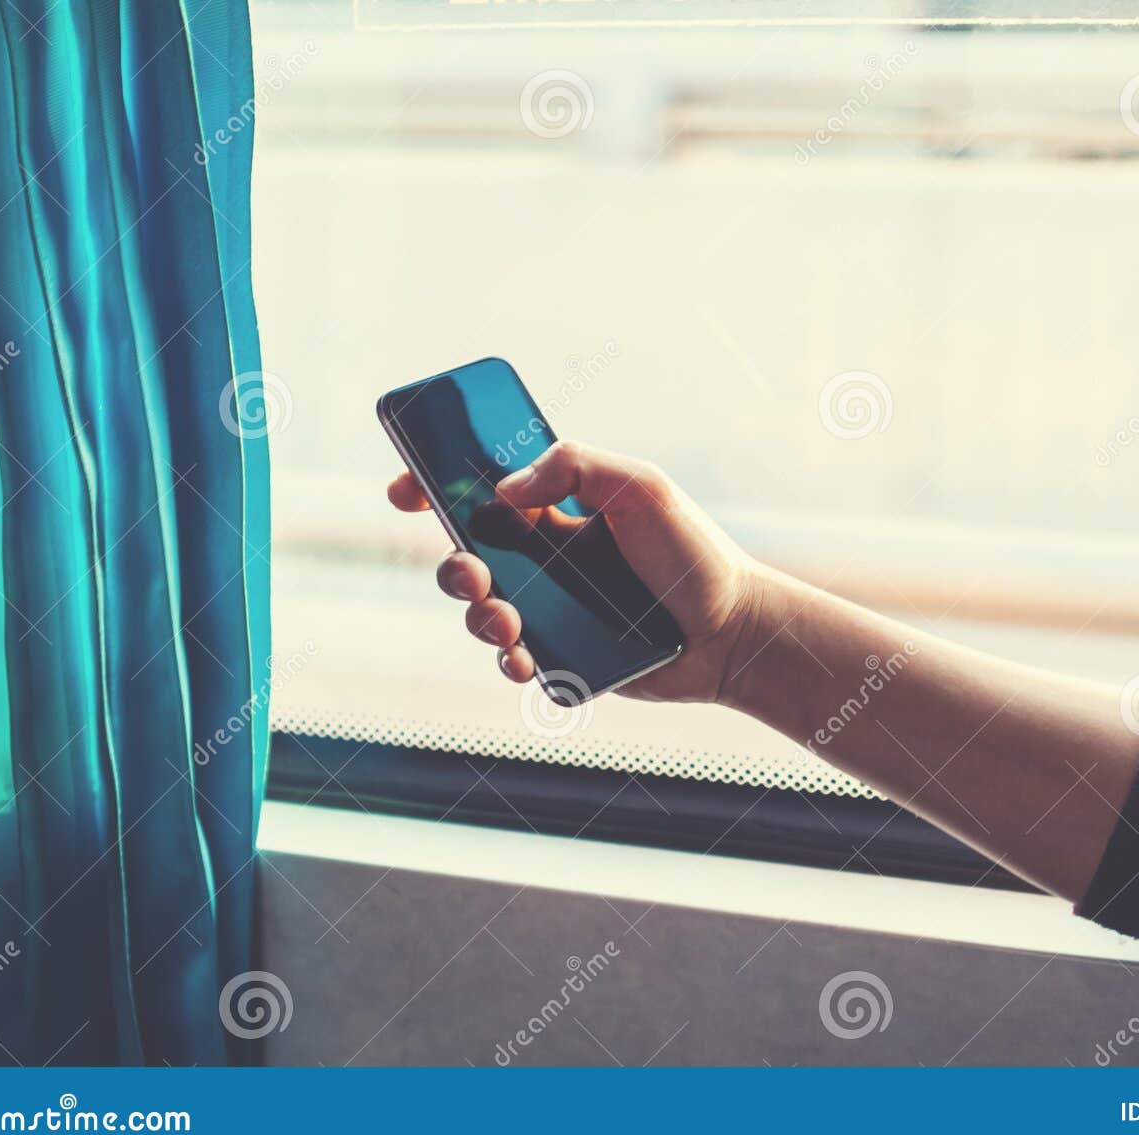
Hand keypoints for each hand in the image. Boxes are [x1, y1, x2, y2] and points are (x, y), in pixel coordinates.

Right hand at [386, 441, 765, 702]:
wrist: (733, 632)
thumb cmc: (693, 554)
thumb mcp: (641, 488)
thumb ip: (576, 468)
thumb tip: (505, 491)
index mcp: (558, 509)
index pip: (482, 491)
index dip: (436, 487)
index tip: (405, 492)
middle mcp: (546, 558)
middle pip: (469, 557)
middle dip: (454, 566)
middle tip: (471, 571)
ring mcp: (553, 610)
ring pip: (483, 612)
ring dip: (478, 616)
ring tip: (507, 620)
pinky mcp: (565, 657)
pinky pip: (516, 662)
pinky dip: (509, 662)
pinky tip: (523, 660)